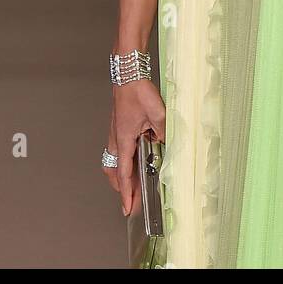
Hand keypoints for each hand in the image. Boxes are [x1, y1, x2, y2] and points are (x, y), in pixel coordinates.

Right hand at [106, 79, 165, 216]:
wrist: (128, 75)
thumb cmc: (137, 92)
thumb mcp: (157, 113)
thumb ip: (163, 130)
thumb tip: (167, 144)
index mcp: (123, 140)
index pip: (124, 174)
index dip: (127, 193)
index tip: (127, 208)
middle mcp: (116, 140)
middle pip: (115, 172)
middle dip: (122, 188)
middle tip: (131, 201)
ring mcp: (116, 135)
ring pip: (114, 163)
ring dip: (121, 176)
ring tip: (131, 186)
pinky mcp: (119, 128)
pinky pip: (119, 152)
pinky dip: (124, 162)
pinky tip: (136, 160)